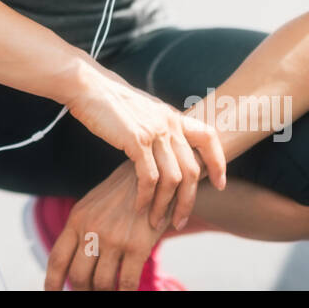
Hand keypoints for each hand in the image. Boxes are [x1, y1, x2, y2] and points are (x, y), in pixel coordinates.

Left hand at [44, 162, 170, 290]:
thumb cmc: (121, 194)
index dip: (52, 282)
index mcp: (77, 219)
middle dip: (82, 290)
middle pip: (78, 276)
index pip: (57, 259)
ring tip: (108, 290)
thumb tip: (70, 262)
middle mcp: (92, 230)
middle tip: (89, 291)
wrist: (151, 176)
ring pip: (102, 283)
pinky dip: (125, 293)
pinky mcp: (138, 245)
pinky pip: (128, 283)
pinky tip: (126, 292)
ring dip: (104, 292)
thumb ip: (80, 230)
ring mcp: (114, 238)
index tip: (51, 293)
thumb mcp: (93, 205)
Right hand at [65, 63, 226, 228]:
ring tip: (157, 222)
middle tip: (180, 220)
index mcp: (173, 116)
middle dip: (189, 200)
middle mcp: (169, 124)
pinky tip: (139, 207)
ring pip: (173, 179)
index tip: (220, 183)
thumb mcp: (143, 110)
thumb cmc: (110, 101)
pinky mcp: (136, 140)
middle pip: (192, 169)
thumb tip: (164, 145)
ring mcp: (154, 132)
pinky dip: (146, 197)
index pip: (209, 138)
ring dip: (165, 205)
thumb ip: (158, 126)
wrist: (88, 86)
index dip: (218, 162)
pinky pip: (149, 177)